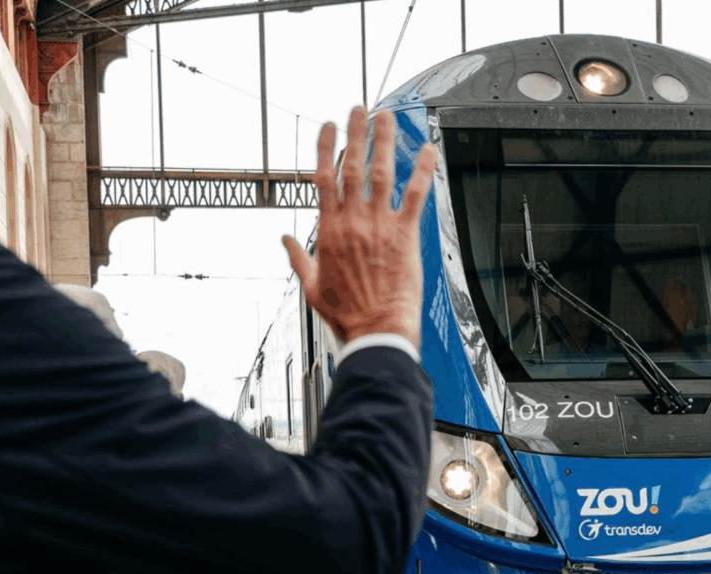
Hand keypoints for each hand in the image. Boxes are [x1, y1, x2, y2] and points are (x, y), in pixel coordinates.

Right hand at [283, 107, 436, 347]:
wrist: (376, 329)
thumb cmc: (345, 313)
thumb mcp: (311, 286)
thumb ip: (296, 258)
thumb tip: (282, 239)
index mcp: (328, 231)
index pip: (323, 178)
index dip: (325, 148)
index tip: (328, 126)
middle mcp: (352, 222)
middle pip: (351, 167)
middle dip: (355, 133)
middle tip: (359, 108)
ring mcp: (379, 226)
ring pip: (380, 173)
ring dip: (383, 141)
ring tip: (387, 116)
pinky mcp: (404, 235)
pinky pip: (414, 196)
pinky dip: (422, 170)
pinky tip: (428, 149)